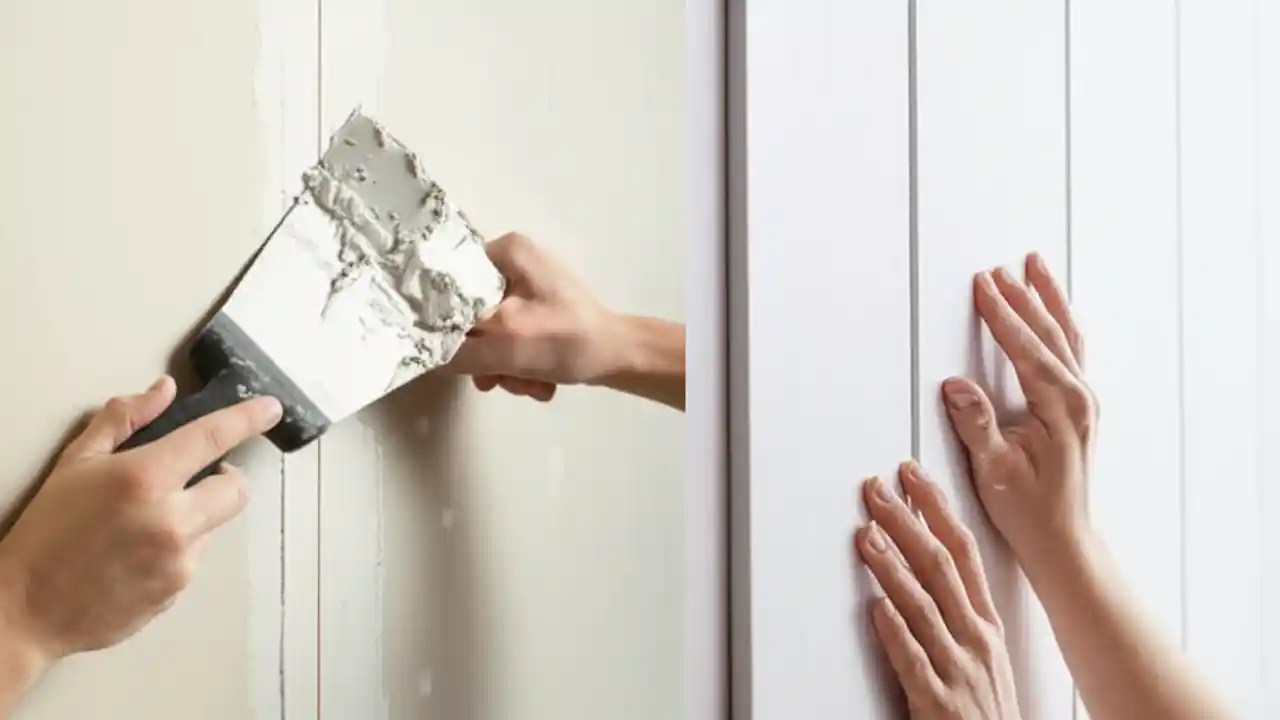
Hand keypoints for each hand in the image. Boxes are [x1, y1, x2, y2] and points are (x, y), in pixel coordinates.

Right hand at [0, 377, 281, 678]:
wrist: (25, 607)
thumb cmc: (47, 531)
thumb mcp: (77, 461)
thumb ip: (124, 418)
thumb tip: (164, 390)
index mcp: (145, 478)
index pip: (213, 437)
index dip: (248, 419)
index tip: (270, 410)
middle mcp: (171, 519)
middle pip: (237, 490)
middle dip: (224, 479)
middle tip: (193, 480)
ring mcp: (178, 560)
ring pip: (214, 526)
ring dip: (195, 518)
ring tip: (143, 525)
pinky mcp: (177, 591)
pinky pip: (194, 559)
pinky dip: (177, 551)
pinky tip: (137, 554)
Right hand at [448, 232, 622, 401]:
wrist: (623, 358)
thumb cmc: (568, 341)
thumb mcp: (505, 346)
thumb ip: (458, 352)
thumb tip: (425, 356)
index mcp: (506, 251)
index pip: (453, 287)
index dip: (450, 326)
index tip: (463, 358)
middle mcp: (514, 261)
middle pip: (472, 317)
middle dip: (489, 359)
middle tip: (500, 380)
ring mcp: (529, 288)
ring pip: (493, 335)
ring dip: (507, 370)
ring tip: (530, 385)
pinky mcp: (540, 313)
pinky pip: (513, 342)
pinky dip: (522, 368)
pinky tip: (540, 383)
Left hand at [856, 461, 1019, 719]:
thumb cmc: (985, 712)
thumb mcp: (982, 654)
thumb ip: (957, 612)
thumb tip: (922, 567)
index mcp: (986, 625)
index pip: (964, 551)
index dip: (937, 509)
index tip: (913, 477)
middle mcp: (976, 640)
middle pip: (940, 566)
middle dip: (907, 522)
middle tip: (877, 490)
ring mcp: (959, 671)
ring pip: (923, 606)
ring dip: (892, 566)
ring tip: (866, 535)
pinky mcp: (939, 703)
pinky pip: (914, 661)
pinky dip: (895, 632)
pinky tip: (877, 608)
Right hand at [940, 254, 1093, 572]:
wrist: (1063, 540)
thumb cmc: (1029, 510)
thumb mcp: (995, 471)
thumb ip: (977, 425)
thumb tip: (956, 385)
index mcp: (1061, 408)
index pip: (1026, 348)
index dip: (1002, 314)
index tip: (983, 284)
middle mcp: (1079, 398)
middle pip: (1049, 332)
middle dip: (1022, 297)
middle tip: (997, 268)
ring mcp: (1083, 401)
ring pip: (1066, 335)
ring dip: (1047, 299)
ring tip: (1034, 265)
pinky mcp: (1078, 408)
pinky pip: (1069, 350)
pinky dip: (1057, 322)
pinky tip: (1049, 310)